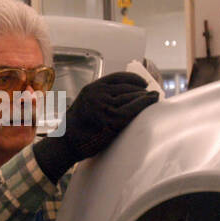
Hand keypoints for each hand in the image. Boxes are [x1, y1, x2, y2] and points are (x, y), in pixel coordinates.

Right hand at [33, 72, 157, 180]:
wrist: (66, 142)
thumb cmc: (77, 128)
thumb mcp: (85, 104)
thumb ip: (101, 97)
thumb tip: (125, 93)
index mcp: (91, 88)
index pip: (118, 77)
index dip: (134, 79)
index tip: (143, 83)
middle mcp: (98, 94)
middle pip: (128, 87)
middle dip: (141, 91)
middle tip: (151, 95)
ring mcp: (104, 106)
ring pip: (132, 96)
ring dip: (145, 97)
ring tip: (153, 99)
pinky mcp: (111, 120)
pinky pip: (133, 108)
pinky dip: (145, 103)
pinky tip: (153, 101)